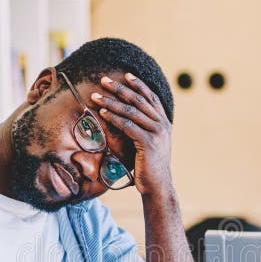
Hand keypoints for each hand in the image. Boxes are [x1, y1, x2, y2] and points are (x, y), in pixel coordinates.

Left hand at [91, 74, 173, 197]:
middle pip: (139, 100)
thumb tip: (126, 118)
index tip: (126, 75)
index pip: (151, 98)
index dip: (139, 85)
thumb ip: (143, 129)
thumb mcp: (150, 143)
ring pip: (132, 111)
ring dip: (111, 102)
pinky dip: (114, 118)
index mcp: (164, 123)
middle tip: (104, 80)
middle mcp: (162, 125)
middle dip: (120, 89)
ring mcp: (157, 133)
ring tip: (96, 96)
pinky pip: (128, 125)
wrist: (158, 186)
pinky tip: (103, 113)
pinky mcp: (148, 143)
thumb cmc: (149, 166)